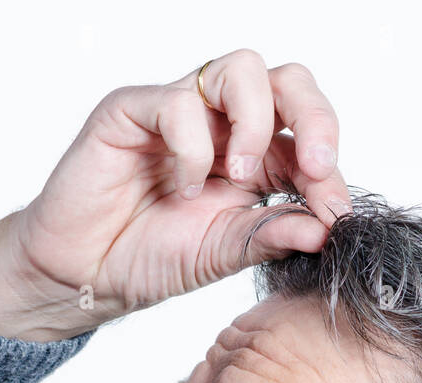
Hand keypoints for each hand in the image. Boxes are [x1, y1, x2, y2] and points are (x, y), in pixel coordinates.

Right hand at [0, 48, 349, 340]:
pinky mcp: (131, 111)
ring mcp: (179, 113)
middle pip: (287, 80)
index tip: (336, 212)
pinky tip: (181, 187)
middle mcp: (222, 125)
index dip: (331, 168)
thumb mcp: (225, 253)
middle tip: (316, 169)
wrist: (85, 276)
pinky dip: (192, 147)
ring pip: (240, 68)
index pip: (309, 134)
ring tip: (238, 173)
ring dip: (254, 121)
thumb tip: (329, 228)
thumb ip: (273, 235)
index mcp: (255, 156)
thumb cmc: (148, 257)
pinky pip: (178, 102)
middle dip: (316, 117)